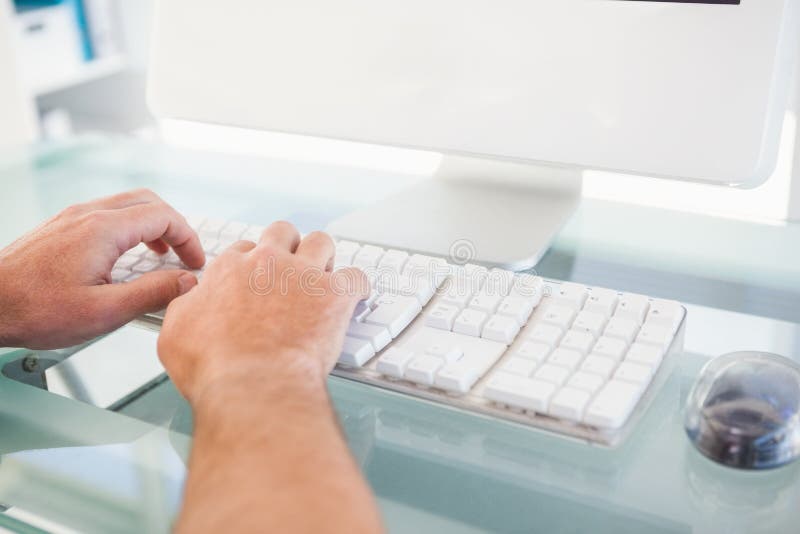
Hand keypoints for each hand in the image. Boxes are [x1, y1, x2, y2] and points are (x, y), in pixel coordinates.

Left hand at [0, 189, 204, 348]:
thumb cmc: (36, 310)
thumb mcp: (104, 311)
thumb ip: (152, 293)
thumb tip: (186, 281)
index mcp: (103, 230)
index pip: (163, 217)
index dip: (188, 239)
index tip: (195, 263)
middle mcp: (87, 214)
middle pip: (147, 201)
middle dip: (174, 225)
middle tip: (184, 254)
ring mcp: (71, 218)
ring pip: (126, 205)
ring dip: (151, 226)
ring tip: (160, 256)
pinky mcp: (60, 227)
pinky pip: (106, 215)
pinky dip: (129, 228)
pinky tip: (126, 257)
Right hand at [157, 221, 367, 404]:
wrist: (252, 386)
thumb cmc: (214, 367)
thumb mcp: (175, 334)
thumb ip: (186, 307)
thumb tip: (191, 300)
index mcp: (230, 270)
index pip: (244, 251)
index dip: (252, 267)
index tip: (258, 282)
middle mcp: (267, 263)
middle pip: (282, 233)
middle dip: (288, 247)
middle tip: (292, 270)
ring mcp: (303, 275)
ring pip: (321, 242)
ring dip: (323, 258)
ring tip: (323, 278)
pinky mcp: (335, 295)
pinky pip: (357, 276)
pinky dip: (356, 287)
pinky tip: (353, 298)